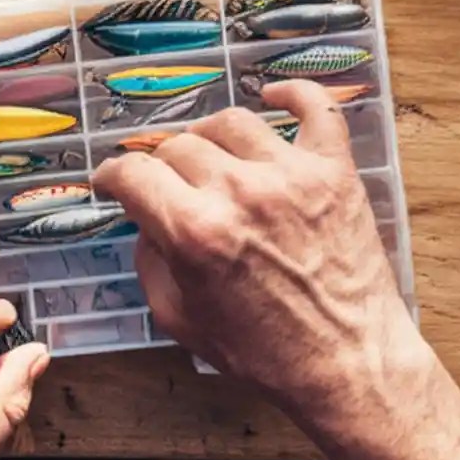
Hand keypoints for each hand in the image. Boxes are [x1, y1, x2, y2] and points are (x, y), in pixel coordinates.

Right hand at [91, 80, 438, 433]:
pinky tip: (273, 95)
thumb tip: (148, 220)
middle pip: (178, 147)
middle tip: (166, 187)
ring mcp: (291, 175)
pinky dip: (292, 94)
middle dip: (160, 167)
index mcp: (194, 231)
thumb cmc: (262, 353)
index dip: (112, 175)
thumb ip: (151, 262)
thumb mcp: (179, 319)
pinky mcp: (335, 173)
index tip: (112, 181)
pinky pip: (315, 109)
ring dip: (208, 137)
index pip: (133, 174)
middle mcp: (239, 192)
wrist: (348, 365)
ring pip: (230, 121)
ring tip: (210, 158)